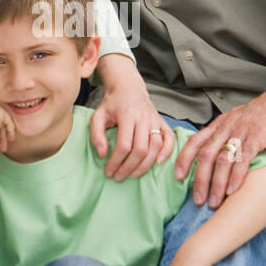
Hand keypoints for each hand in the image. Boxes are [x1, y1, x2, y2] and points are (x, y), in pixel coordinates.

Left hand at [90, 59, 174, 178]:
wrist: (128, 88)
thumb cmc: (112, 104)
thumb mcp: (98, 116)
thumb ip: (96, 134)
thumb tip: (103, 154)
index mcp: (127, 115)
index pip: (124, 145)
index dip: (116, 162)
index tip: (108, 171)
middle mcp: (144, 118)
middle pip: (140, 149)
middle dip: (129, 167)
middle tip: (118, 177)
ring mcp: (155, 120)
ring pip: (155, 147)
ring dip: (145, 165)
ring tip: (133, 174)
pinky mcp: (162, 122)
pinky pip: (169, 138)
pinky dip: (167, 152)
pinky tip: (158, 163)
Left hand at [175, 78, 265, 207]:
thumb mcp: (242, 120)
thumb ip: (231, 135)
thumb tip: (224, 158)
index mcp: (221, 123)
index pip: (195, 141)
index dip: (184, 159)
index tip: (178, 176)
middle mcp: (227, 126)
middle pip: (205, 154)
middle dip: (199, 180)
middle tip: (197, 199)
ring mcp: (242, 131)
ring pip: (221, 159)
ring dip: (215, 183)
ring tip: (214, 201)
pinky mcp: (258, 136)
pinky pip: (242, 158)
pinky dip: (235, 176)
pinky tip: (231, 190)